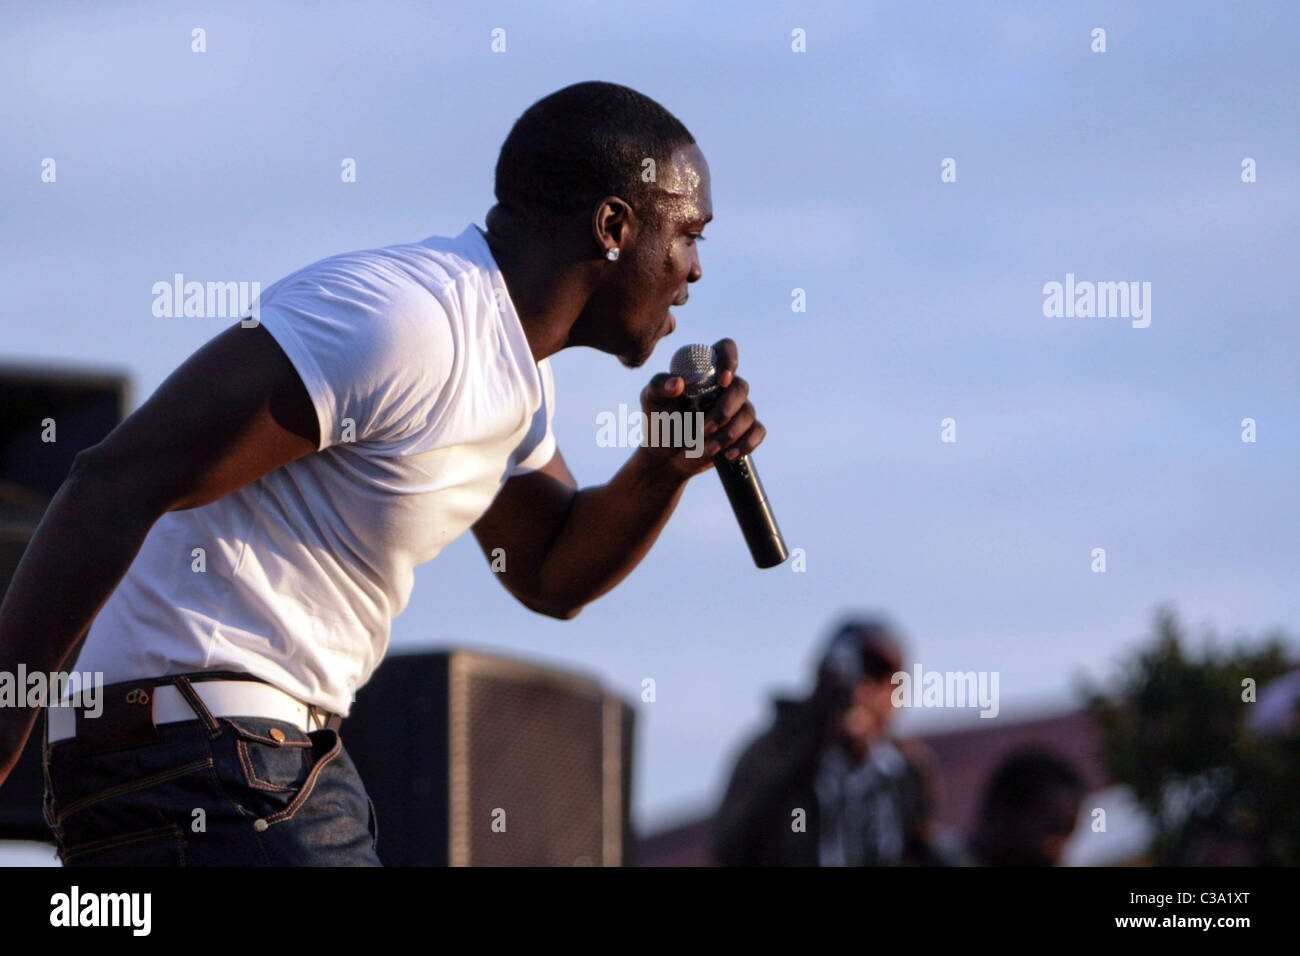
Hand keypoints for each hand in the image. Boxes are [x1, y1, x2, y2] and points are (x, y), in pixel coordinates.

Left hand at [637, 338, 766, 478]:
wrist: (664, 456)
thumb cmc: (659, 420)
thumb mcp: (651, 399)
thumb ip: (659, 385)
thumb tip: (678, 383)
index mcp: (705, 370)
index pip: (726, 349)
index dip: (730, 360)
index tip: (722, 381)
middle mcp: (724, 387)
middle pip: (741, 387)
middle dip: (724, 411)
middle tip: (704, 428)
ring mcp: (737, 408)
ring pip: (749, 413)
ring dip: (729, 433)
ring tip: (708, 448)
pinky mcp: (744, 430)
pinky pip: (757, 432)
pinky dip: (746, 444)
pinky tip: (727, 454)